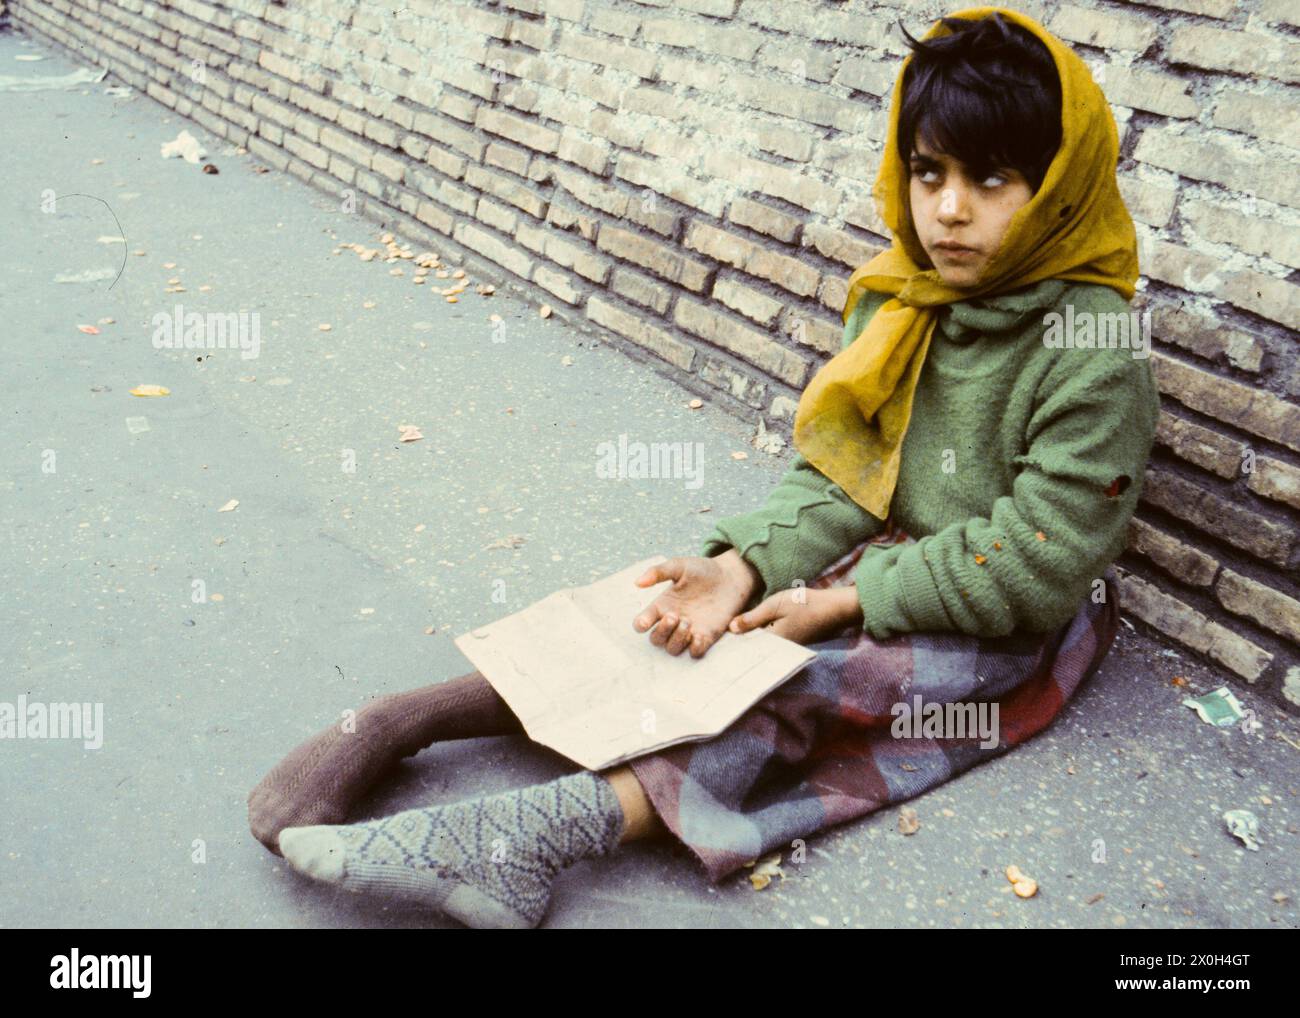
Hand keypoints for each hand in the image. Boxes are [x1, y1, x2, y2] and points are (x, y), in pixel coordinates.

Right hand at [632, 551, 759, 658]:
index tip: (646, 620)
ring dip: (676, 639)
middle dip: (662, 631)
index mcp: (662, 606)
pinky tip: (698, 635)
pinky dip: (694, 649)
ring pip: (673, 648)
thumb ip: (658, 572)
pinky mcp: (706, 636)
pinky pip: (695, 653)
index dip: (641, 625)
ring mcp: (689, 631)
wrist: (731, 576)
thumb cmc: (703, 570)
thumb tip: (637, 582)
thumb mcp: (679, 566)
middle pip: (656, 639)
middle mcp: (673, 621)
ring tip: (687, 622)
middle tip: (674, 616)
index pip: (642, 623)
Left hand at [727, 585, 860, 645]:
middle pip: (753, 649)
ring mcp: (786, 647)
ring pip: (762, 646)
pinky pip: (771, 643)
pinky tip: (753, 631)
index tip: (716, 641)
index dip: (731, 644)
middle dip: (739, 644)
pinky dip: (762, 637)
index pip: (746, 648)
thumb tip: (731, 629)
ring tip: (733, 635)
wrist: (833, 607)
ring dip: (750, 641)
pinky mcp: (792, 642)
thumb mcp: (774, 606)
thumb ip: (752, 618)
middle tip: (720, 640)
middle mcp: (779, 650)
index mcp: (772, 642)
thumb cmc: (804, 604)